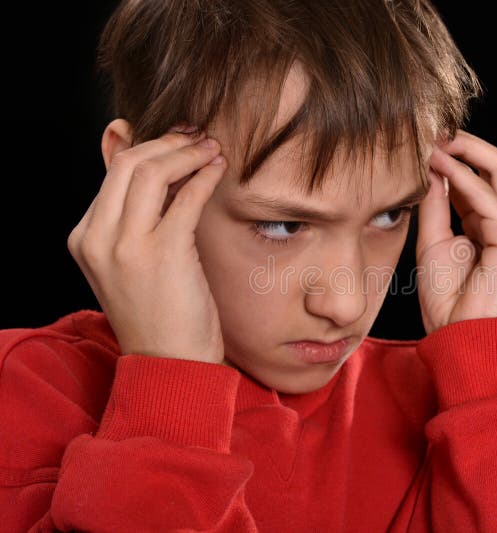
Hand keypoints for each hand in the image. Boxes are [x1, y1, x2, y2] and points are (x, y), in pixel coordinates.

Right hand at [67, 124, 227, 363]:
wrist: (169, 363)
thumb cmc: (159, 311)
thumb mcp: (131, 258)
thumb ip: (130, 210)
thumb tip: (126, 148)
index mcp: (85, 237)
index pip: (113, 172)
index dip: (151, 147)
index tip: (180, 140)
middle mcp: (96, 238)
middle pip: (129, 163)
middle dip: (169, 142)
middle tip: (199, 136)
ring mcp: (125, 246)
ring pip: (152, 171)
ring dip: (189, 153)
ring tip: (213, 148)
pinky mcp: (162, 254)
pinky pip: (186, 198)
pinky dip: (205, 177)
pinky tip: (220, 170)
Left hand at [416, 129, 496, 334]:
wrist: (460, 340)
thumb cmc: (448, 301)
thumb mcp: (434, 242)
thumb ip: (435, 206)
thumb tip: (430, 169)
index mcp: (495, 224)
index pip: (485, 174)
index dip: (457, 154)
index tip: (424, 141)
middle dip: (467, 143)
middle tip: (432, 132)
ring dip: (466, 151)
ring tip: (433, 142)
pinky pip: (489, 198)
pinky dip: (464, 177)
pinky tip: (438, 166)